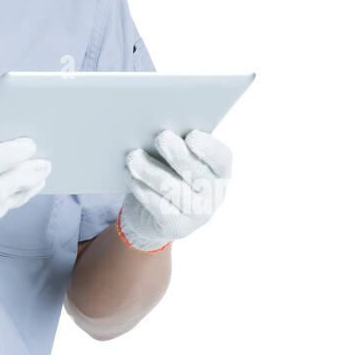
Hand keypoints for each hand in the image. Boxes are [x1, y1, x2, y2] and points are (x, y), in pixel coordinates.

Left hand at [116, 129, 231, 251]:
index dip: (208, 148)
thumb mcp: (176, 159)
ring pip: (174, 190)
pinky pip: (159, 207)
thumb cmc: (166, 174)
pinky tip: (130, 176)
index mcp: (219, 172)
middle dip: (179, 155)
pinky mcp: (177, 228)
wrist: (152, 216)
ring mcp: (198, 215)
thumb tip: (161, 126)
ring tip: (133, 157)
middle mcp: (214, 195)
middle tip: (161, 137)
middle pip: (199, 174)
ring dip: (152, 171)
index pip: (222, 159)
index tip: (191, 135)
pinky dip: (143, 189)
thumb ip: (177, 144)